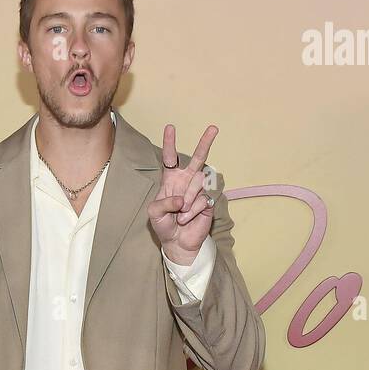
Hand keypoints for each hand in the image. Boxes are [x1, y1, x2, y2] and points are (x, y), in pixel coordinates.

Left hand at [148, 124, 217, 261]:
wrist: (177, 242)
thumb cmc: (164, 225)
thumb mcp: (154, 213)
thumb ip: (163, 202)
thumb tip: (181, 199)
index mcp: (171, 179)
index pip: (171, 158)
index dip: (170, 143)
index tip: (170, 127)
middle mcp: (187, 181)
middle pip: (198, 158)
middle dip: (205, 142)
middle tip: (213, 128)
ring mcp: (199, 190)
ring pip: (197, 182)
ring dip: (187, 200)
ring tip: (180, 214)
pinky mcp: (207, 202)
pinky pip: (201, 200)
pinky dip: (191, 212)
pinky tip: (187, 219)